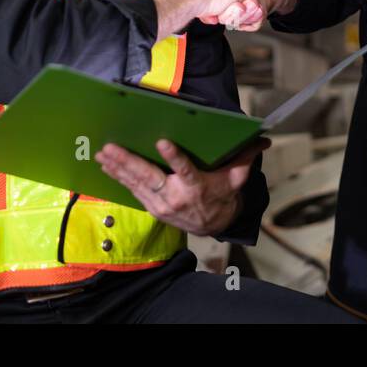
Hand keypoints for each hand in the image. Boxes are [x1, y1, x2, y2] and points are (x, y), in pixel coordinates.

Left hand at [95, 137, 269, 235]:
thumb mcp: (236, 179)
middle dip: (128, 161)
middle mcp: (176, 197)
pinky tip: (106, 166)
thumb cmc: (223, 196)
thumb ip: (245, 159)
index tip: (163, 142)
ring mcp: (161, 204)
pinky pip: (132, 190)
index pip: (185, 170)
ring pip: (136, 183)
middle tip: (111, 147)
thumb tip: (264, 141)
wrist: (214, 225)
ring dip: (117, 168)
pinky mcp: (152, 207)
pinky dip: (118, 178)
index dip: (174, 157)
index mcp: (197, 187)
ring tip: (102, 153)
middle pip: (149, 177)